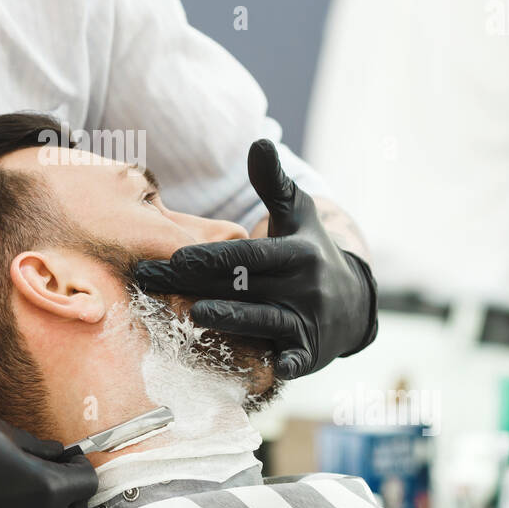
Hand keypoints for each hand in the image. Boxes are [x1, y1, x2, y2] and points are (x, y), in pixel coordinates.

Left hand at [133, 139, 377, 379]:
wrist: (354, 299)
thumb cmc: (310, 250)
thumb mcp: (298, 213)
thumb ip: (273, 182)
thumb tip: (258, 140)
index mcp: (298, 253)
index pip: (249, 255)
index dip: (213, 257)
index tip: (176, 257)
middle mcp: (305, 287)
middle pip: (245, 287)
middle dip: (197, 285)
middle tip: (154, 282)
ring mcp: (308, 321)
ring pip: (265, 321)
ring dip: (233, 320)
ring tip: (196, 315)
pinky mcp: (311, 351)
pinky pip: (297, 358)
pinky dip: (288, 363)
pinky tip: (273, 366)